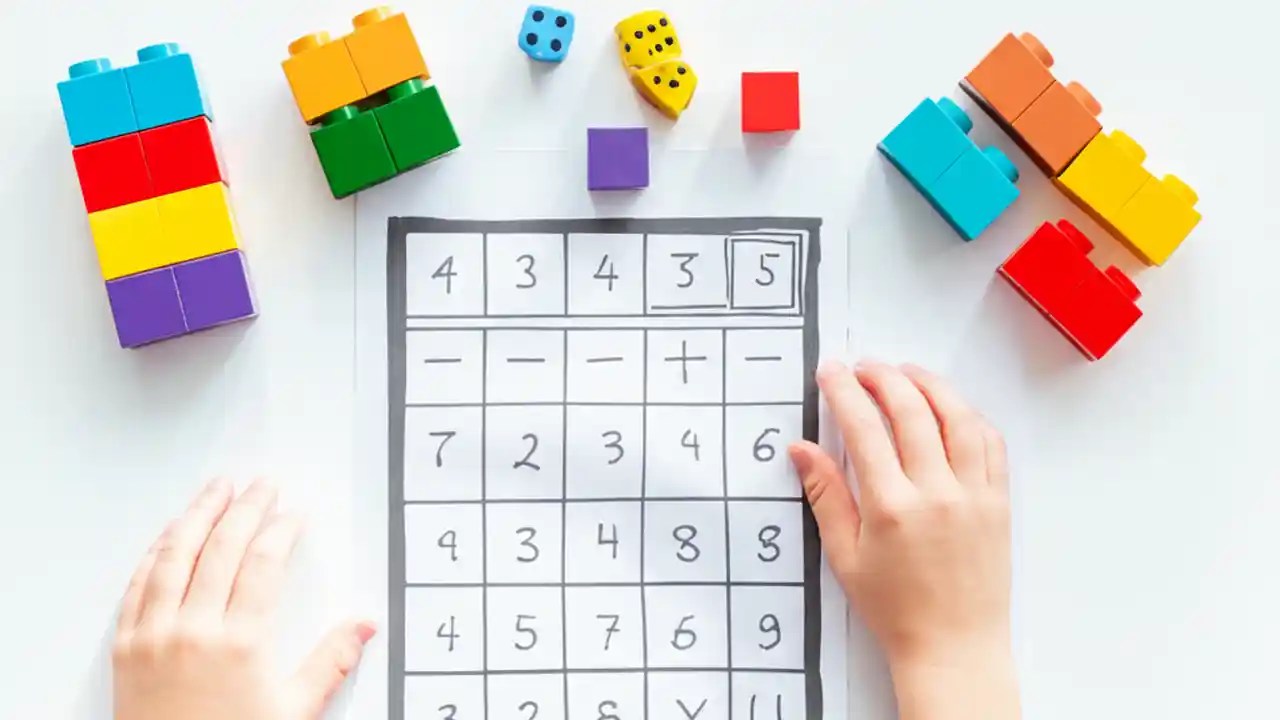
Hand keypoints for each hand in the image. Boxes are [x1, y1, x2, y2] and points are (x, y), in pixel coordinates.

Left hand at [113, 479, 374, 719]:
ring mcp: (153, 635)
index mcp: (239, 643)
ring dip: (196, 515)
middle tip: (260, 486)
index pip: (262, 563)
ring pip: (174, 556)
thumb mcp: (293, 711)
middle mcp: (193, 631)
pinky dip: (155, 553)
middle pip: (221, 548)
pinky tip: (168, 537)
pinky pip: (137, 585)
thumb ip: (330, 663)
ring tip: (214, 491)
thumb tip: (363, 628)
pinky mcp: (125, 647)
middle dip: (245, 509)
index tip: (291, 516)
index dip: (280, 531)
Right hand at [790, 360, 1016, 719]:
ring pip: (957, 417)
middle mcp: (936, 494)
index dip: (845, 392)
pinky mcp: (999, 503)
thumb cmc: (896, 610)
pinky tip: (951, 408)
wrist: (954, 648)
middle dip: (884, 378)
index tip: (832, 373)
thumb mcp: (845, 555)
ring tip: (908, 373)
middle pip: (911, 412)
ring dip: (931, 385)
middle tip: (865, 367)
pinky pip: (990, 443)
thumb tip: (801, 449)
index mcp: (891, 508)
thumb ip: (825, 495)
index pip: (864, 429)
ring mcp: (973, 496)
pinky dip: (969, 416)